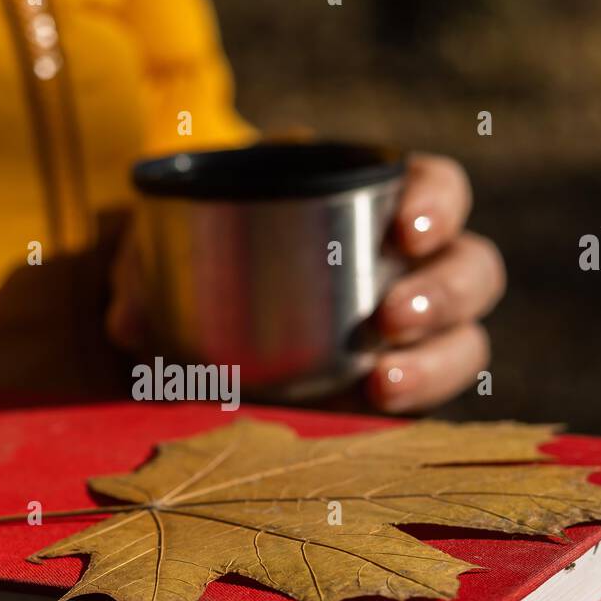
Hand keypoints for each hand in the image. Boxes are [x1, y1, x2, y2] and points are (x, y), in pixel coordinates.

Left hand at [106, 151, 504, 411]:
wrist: (204, 309)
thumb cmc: (200, 251)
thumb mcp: (172, 244)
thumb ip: (146, 269)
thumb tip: (128, 317)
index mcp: (372, 203)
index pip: (437, 188)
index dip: (437, 201)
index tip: (404, 228)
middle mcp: (410, 266)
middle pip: (472, 268)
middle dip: (444, 290)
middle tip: (389, 316)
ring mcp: (412, 334)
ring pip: (467, 339)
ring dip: (439, 358)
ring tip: (384, 382)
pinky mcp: (399, 386)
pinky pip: (435, 397)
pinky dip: (419, 404)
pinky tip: (379, 413)